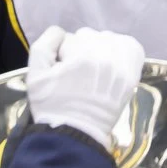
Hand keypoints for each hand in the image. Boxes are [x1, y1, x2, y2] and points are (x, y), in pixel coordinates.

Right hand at [25, 25, 145, 141]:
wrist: (75, 135)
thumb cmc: (52, 106)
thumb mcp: (34, 75)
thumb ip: (44, 45)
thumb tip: (60, 32)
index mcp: (80, 56)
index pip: (69, 38)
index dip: (62, 55)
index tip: (61, 72)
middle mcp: (105, 57)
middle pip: (89, 36)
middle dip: (80, 50)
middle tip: (75, 73)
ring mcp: (122, 66)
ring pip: (108, 39)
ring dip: (100, 49)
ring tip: (93, 70)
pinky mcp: (132, 75)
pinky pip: (131, 47)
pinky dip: (122, 50)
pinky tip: (111, 63)